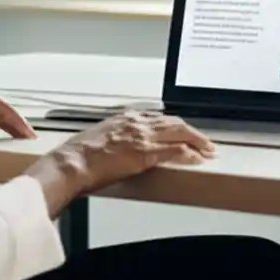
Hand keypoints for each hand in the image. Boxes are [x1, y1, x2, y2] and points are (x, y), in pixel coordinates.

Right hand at [26, 111, 214, 216]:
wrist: (72, 163)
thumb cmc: (80, 154)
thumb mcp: (101, 135)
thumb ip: (118, 135)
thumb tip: (125, 145)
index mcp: (127, 117)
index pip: (160, 117)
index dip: (176, 125)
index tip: (185, 131)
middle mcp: (137, 123)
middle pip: (175, 123)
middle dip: (193, 132)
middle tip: (205, 142)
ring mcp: (143, 137)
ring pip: (180, 133)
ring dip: (198, 142)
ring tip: (208, 151)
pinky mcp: (145, 153)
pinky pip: (174, 151)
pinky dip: (189, 154)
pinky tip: (197, 159)